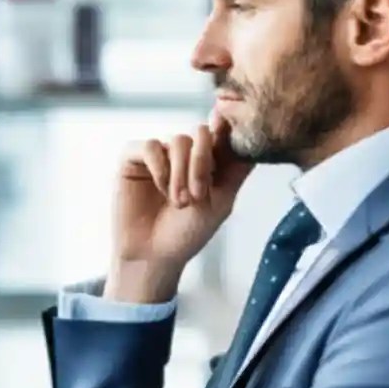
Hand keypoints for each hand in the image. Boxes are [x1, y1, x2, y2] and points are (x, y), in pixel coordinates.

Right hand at [107, 113, 252, 302]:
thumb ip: (236, 168)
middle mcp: (183, 154)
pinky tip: (160, 188)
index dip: (226, 132)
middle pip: (201, 134)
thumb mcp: (222, 201)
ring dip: (181, 172)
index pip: (222, 134)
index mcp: (208, 162)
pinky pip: (149, 146)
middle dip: (202, 163)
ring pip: (178, 141)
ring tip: (178, 202)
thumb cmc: (187, 233)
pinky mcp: (132, 158)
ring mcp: (159, 155)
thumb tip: (255, 137)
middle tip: (197, 195)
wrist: (152, 255)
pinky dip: (159, 167)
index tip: (227, 136)